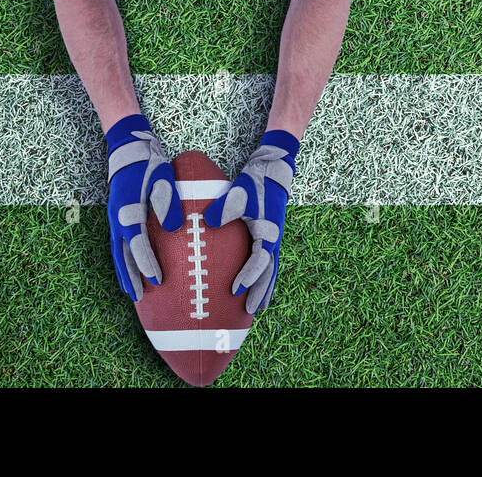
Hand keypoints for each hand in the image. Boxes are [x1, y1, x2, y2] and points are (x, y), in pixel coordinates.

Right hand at [107, 130, 182, 300]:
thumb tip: (175, 228)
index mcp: (128, 210)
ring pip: (117, 253)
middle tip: (139, 299)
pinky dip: (123, 262)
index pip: (137, 242)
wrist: (129, 151)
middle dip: (131, 277)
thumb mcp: (163, 180)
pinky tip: (130, 273)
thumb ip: (167, 203)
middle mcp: (117, 218)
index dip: (147, 262)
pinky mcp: (116, 218)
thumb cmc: (150, 166)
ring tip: (132, 293)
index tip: (159, 279)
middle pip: (122, 254)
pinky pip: (118, 246)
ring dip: (124, 273)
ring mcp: (114, 219)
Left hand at [205, 143, 294, 313]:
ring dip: (264, 288)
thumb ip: (224, 209)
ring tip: (257, 308)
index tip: (234, 289)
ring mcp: (273, 239)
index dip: (248, 276)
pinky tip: (256, 286)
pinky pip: (268, 262)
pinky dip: (264, 277)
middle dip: (260, 291)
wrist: (272, 172)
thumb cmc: (254, 183)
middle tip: (249, 310)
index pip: (260, 260)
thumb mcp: (239, 194)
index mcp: (268, 232)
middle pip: (268, 272)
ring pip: (270, 270)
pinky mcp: (269, 237)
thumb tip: (209, 222)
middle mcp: (273, 239)